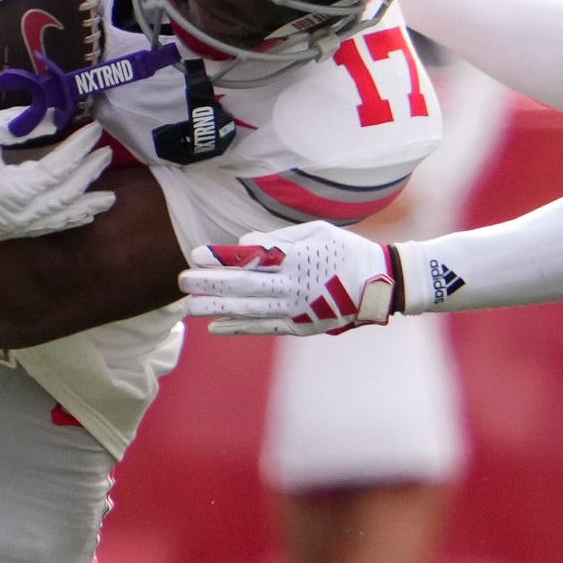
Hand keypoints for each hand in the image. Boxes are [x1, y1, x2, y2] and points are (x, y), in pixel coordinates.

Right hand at [0, 113, 113, 238]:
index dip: (78, 149)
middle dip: (88, 174)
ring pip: (59, 218)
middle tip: (105, 154)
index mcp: (11, 190)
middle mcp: (18, 214)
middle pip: (64, 194)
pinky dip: (67, 221)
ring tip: (109, 198)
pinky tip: (81, 215)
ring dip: (85, 206)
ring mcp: (13, 227)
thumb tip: (52, 118)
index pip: (57, 169)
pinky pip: (45, 228)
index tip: (94, 131)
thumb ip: (19, 124)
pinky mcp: (7, 230)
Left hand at [178, 222, 400, 334]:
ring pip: (248, 311)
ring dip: (216, 310)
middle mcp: (293, 287)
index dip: (222, 258)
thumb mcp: (317, 232)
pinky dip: (239, 329)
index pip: (251, 259)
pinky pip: (264, 328)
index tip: (197, 254)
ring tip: (188, 309)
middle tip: (181, 282)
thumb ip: (279, 240)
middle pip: (243, 287)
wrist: (380, 285)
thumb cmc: (347, 251)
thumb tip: (245, 245)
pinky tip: (216, 329)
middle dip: (210, 285)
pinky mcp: (300, 326)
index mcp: (297, 261)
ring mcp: (296, 310)